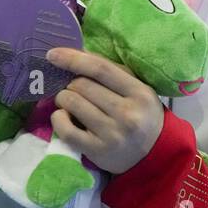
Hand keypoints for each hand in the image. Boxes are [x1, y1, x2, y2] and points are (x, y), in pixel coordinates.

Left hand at [45, 47, 164, 174]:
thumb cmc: (141, 114)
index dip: (73, 58)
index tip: (53, 54)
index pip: (100, 69)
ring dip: (63, 98)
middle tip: (72, 88)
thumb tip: (78, 53)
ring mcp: (112, 134)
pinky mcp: (97, 151)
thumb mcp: (137, 89)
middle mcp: (127, 113)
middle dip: (70, 83)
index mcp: (139, 92)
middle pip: (82, 85)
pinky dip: (58, 119)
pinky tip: (62, 116)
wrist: (154, 154)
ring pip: (72, 103)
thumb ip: (112, 71)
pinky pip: (66, 130)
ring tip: (68, 102)